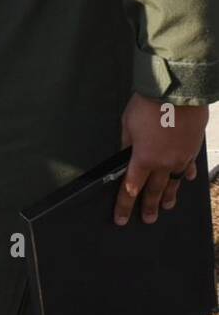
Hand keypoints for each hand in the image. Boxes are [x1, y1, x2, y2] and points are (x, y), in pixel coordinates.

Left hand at [114, 92, 206, 225]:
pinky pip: (187, 167)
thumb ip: (127, 144)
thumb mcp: (127, 125)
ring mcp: (181, 158)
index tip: (121, 219)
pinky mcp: (193, 150)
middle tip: (148, 219)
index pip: (131, 188)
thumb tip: (126, 155)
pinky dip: (184, 175)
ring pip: (173, 183)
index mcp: (143, 159)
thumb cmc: (147, 107)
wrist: (177, 94)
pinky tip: (184, 180)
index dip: (124, 205)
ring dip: (169, 196)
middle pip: (154, 190)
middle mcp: (164, 163)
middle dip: (148, 206)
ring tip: (166, 206)